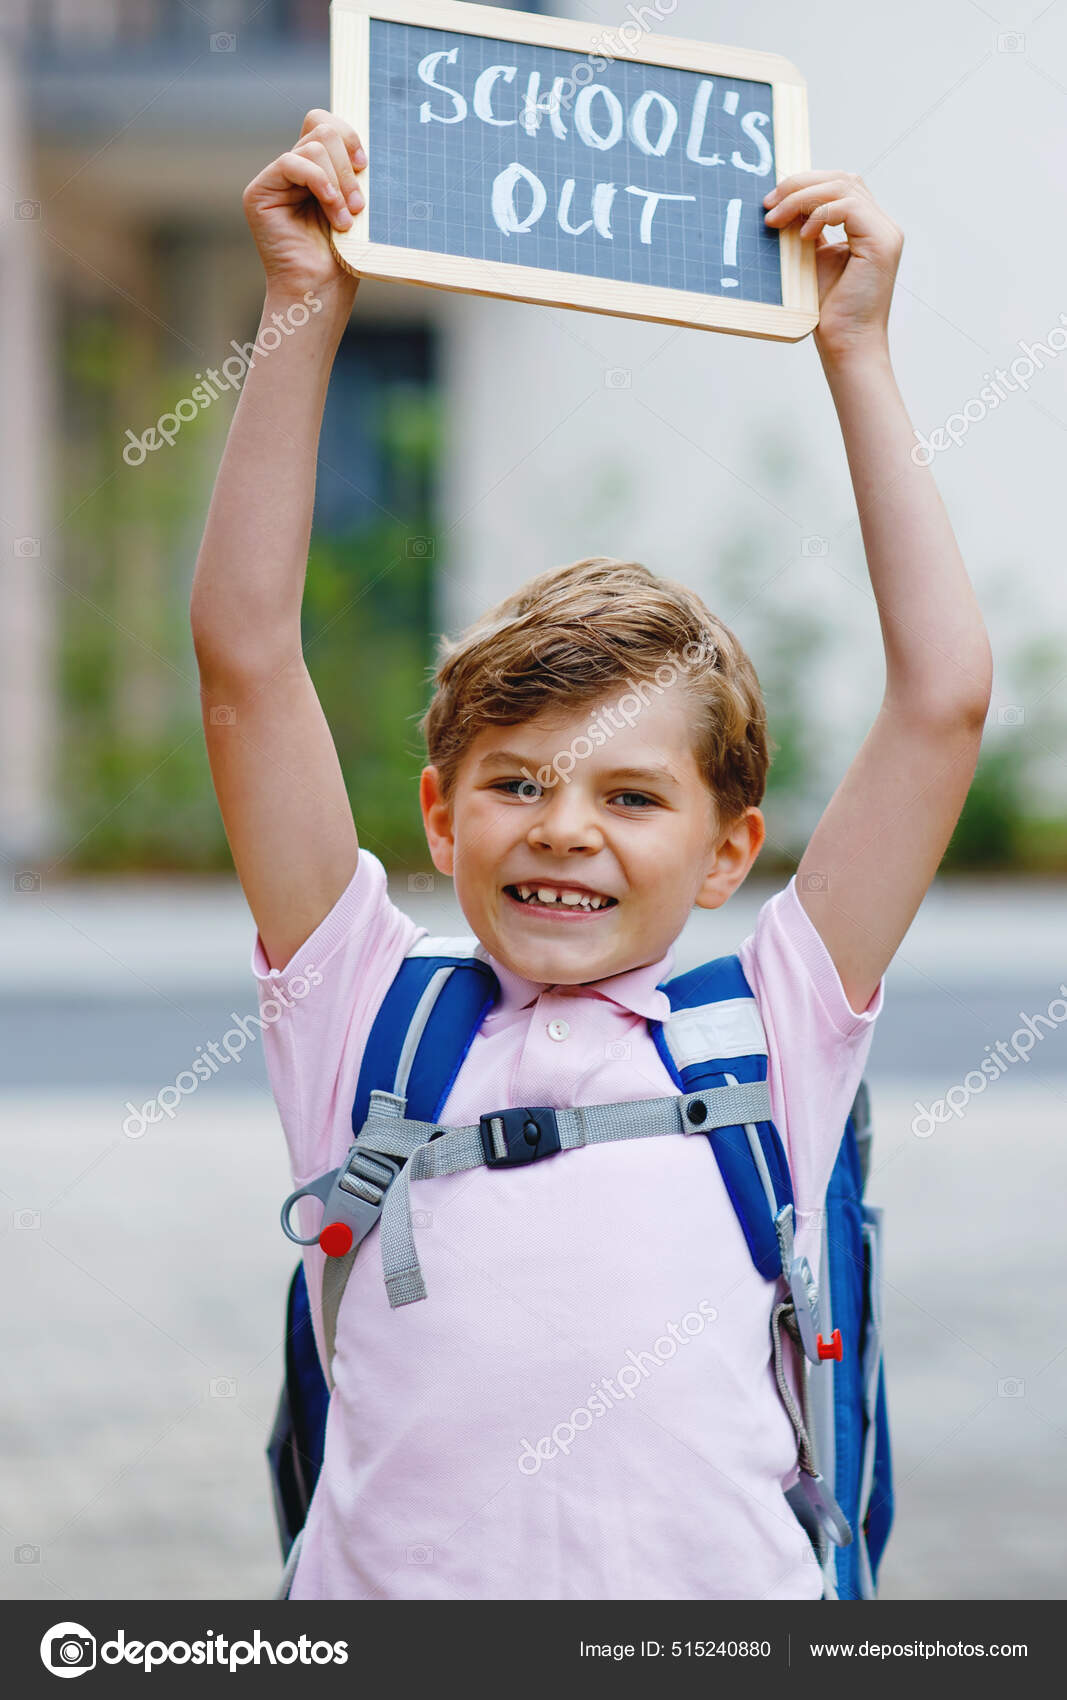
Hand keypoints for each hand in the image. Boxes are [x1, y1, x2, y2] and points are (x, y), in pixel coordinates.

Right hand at [242, 108, 365, 307]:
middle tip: (357, 206)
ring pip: (313, 147)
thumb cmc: (342, 259)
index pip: (325, 125)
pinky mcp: (259, 192)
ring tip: (344, 220)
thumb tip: (361, 144)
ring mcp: (274, 180)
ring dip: (338, 184)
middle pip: (321, 130)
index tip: (365, 166)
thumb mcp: (356, 207)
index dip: (347, 136)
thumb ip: (353, 173)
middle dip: (347, 167)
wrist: (322, 292)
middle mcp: (293, 171)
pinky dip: (319, 182)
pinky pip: (292, 163)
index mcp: (316, 170)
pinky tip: (332, 209)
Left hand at [763, 171, 902, 366]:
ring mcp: (885, 232)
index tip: (771, 202)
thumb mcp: (813, 260)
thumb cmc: (829, 312)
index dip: (804, 184)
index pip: (840, 186)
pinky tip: (802, 235)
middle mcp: (882, 225)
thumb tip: (781, 206)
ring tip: (776, 219)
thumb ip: (808, 230)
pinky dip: (820, 214)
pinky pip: (849, 207)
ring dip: (803, 197)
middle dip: (800, 184)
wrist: (846, 346)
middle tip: (768, 203)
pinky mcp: (882, 243)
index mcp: (868, 227)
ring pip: (844, 187)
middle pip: (842, 179)